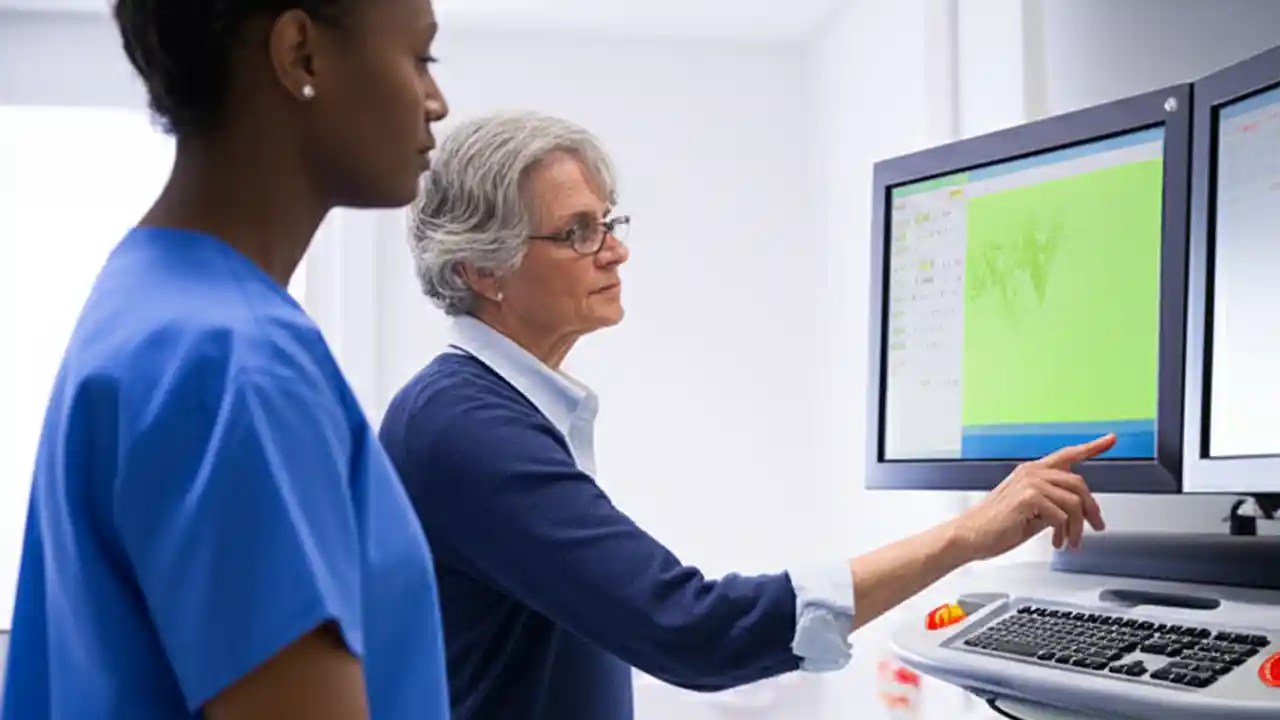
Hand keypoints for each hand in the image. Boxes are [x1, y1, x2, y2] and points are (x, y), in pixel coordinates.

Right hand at [951, 434, 1115, 561]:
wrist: (970, 536)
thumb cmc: (995, 526)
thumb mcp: (1031, 512)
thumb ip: (1053, 504)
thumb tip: (1075, 512)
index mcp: (1031, 472)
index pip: (1067, 455)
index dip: (1092, 446)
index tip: (1110, 439)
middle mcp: (1031, 472)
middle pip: (1079, 483)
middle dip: (1091, 509)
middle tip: (1095, 527)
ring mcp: (1029, 483)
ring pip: (1074, 502)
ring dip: (1077, 528)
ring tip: (1070, 542)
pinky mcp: (1028, 498)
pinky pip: (1062, 515)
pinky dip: (1063, 532)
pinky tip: (1055, 542)